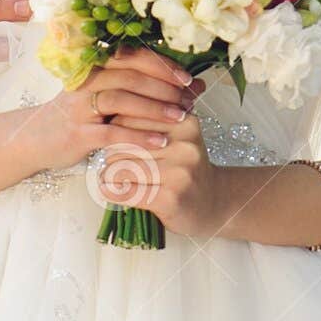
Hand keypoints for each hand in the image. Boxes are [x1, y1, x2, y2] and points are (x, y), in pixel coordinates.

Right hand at [22, 49, 203, 171]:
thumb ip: (140, 89)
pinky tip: (160, 141)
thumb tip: (190, 84)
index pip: (133, 57)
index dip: (163, 66)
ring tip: (181, 118)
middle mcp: (85, 81)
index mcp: (94, 66)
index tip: (190, 79)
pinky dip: (139, 136)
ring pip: (122, 99)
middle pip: (131, 75)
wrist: (35, 140)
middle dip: (165, 87)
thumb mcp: (105, 97)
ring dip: (155, 108)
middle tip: (190, 99)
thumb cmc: (78, 117)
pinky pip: (112, 132)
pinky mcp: (77, 133)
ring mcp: (79, 106)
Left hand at [97, 108, 228, 237]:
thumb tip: (105, 120)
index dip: (115, 132)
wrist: (214, 203)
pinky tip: (110, 192)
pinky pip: (126, 192)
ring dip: (108, 175)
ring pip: (122, 167)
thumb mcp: (176, 138)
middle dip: (110, 155)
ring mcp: (178, 172)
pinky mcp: (170, 198)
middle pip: (124, 142)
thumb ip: (149, 124)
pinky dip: (110, 193)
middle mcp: (183, 145)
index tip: (114, 143)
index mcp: (183, 122)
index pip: (130, 117)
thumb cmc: (186, 169)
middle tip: (111, 164)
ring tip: (110, 178)